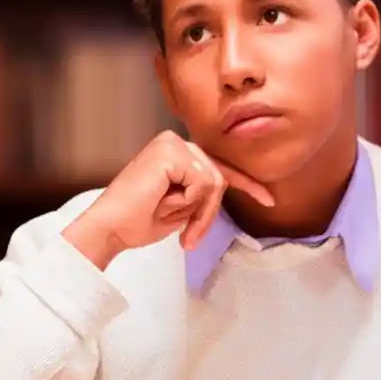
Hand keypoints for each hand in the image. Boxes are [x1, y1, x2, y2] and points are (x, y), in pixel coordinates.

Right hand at [62, 131, 273, 269]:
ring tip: (178, 228)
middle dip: (208, 213)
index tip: (269, 200)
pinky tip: (165, 205)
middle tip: (190, 238)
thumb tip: (225, 186)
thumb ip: (202, 194)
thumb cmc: (138, 222)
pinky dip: (190, 203)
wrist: (111, 228)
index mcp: (175, 153)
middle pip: (219, 177)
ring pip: (214, 182)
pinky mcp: (170, 152)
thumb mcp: (182, 207)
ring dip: (200, 212)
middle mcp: (173, 142)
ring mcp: (171, 143)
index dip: (247, 185)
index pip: (218, 168)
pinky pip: (202, 183)